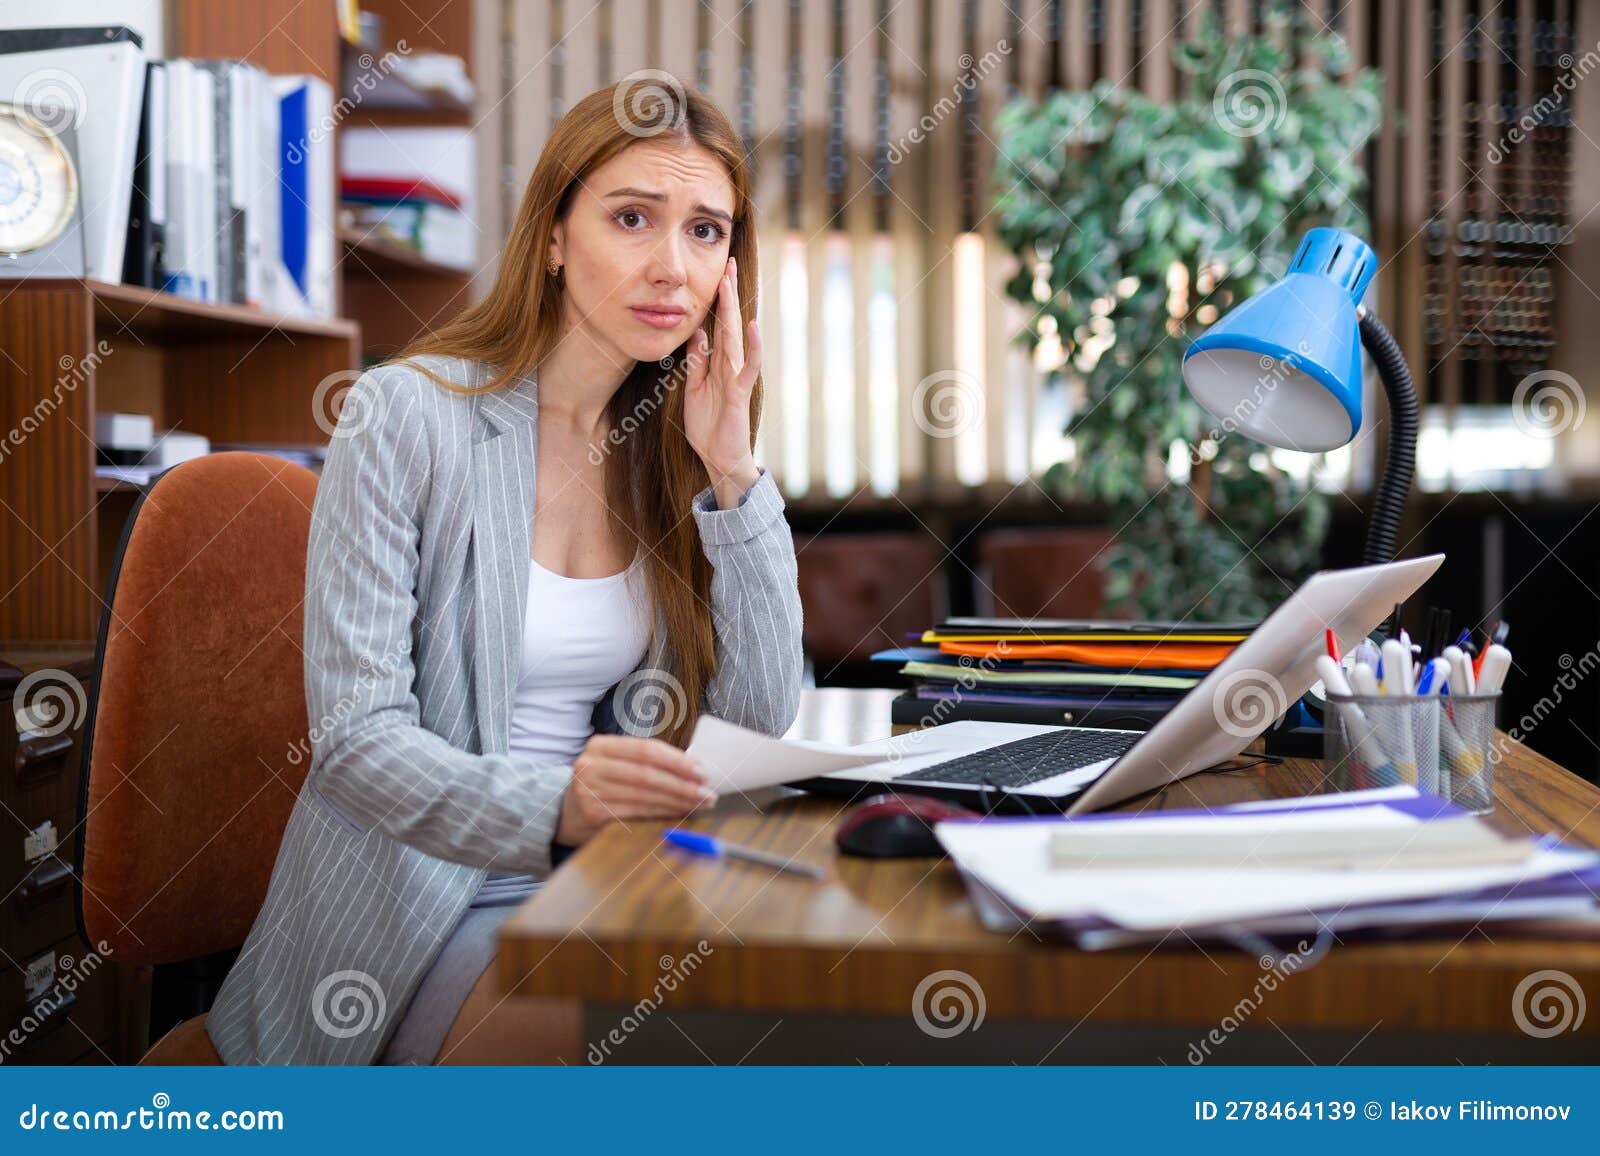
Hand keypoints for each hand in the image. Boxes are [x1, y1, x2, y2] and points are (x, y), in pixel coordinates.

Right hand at [554, 734, 716, 845]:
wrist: (563, 813)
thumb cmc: (600, 786)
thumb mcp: (614, 764)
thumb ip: (644, 761)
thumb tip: (693, 768)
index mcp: (600, 745)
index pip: (646, 749)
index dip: (677, 760)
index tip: (701, 770)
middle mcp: (591, 765)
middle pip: (647, 772)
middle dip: (683, 783)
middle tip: (707, 792)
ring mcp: (589, 790)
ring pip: (644, 794)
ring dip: (677, 800)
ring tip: (699, 804)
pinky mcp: (592, 814)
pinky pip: (636, 812)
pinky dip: (662, 813)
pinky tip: (678, 813)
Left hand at [684, 255, 761, 505]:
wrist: (720, 459)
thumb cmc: (709, 427)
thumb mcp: (693, 389)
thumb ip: (697, 361)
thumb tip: (698, 332)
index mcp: (716, 364)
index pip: (717, 325)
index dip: (716, 301)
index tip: (717, 273)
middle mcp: (729, 365)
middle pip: (728, 323)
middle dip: (727, 294)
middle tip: (727, 263)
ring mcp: (736, 377)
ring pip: (735, 337)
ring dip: (734, 310)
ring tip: (731, 283)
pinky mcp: (740, 393)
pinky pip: (747, 366)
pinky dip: (750, 346)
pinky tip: (751, 326)